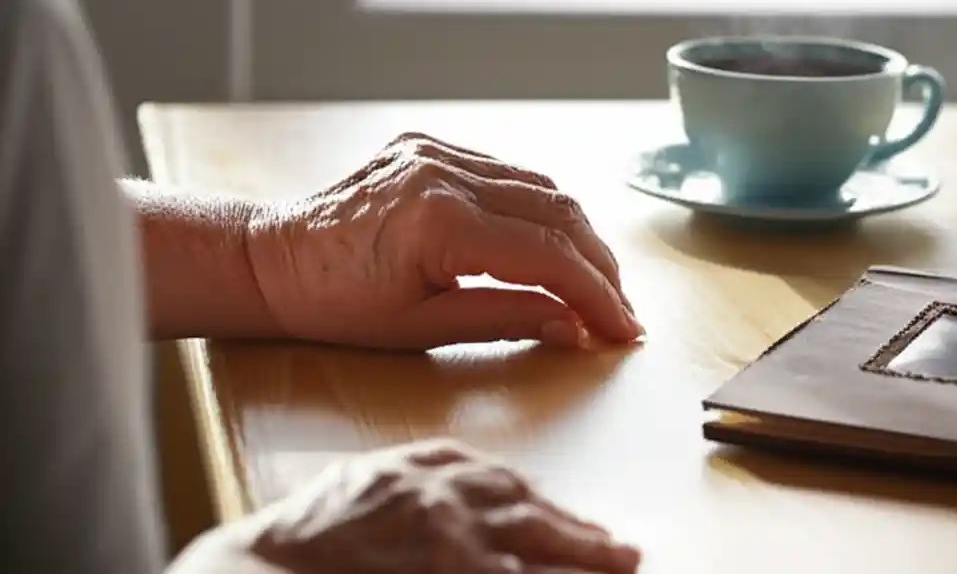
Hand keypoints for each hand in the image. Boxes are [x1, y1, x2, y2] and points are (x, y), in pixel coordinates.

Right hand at [175, 440, 640, 573]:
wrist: (258, 572)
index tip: (567, 516)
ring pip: (535, 554)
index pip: (498, 479)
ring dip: (581, 562)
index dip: (542, 501)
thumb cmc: (300, 538)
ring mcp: (454, 547)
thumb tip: (460, 488)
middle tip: (620, 550)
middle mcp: (447, 501)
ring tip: (620, 569)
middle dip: (580, 533)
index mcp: (422, 470)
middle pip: (531, 513)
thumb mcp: (360, 485)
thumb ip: (411, 482)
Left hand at [245, 133, 642, 348]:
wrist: (275, 261)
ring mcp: (436, 151)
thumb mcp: (421, 328)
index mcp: (438, 223)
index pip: (547, 255)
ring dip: (577, 233)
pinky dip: (539, 206)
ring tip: (596, 279)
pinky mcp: (429, 144)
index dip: (596, 294)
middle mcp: (442, 174)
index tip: (624, 329)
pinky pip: (506, 171)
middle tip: (619, 308)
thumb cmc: (337, 304)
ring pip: (540, 184)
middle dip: (599, 264)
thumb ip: (506, 319)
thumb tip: (574, 327)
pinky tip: (553, 239)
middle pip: (557, 211)